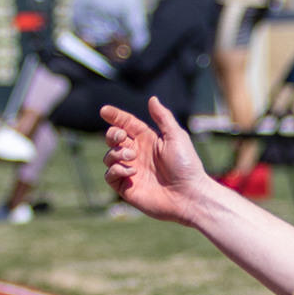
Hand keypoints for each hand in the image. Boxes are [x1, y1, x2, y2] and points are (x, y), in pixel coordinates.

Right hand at [103, 98, 214, 224]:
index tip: (104, 110)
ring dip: (116, 153)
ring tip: (132, 158)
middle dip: (112, 134)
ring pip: (109, 155)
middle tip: (121, 137)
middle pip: (113, 138)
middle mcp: (137, 154)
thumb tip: (152, 99)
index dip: (115, 116)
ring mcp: (131, 170)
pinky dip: (115, 170)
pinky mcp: (126, 187)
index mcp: (148, 140)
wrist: (189, 195)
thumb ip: (163, 117)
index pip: (126, 124)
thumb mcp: (176, 136)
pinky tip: (132, 172)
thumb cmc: (187, 165)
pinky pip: (109, 175)